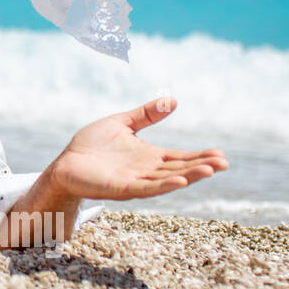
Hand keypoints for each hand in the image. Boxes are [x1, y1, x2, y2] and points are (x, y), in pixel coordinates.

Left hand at [46, 97, 226, 200]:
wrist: (65, 162)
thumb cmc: (91, 145)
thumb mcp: (122, 124)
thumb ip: (146, 115)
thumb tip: (173, 100)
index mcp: (149, 157)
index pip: (180, 158)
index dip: (200, 157)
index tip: (220, 155)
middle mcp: (147, 171)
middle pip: (179, 169)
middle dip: (201, 167)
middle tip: (224, 163)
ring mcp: (135, 181)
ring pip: (167, 180)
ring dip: (188, 176)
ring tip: (209, 170)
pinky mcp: (121, 188)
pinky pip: (145, 188)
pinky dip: (162, 185)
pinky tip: (179, 181)